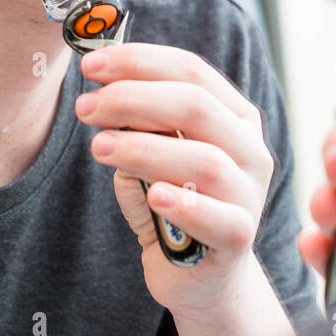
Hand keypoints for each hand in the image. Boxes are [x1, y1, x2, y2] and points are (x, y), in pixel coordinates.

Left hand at [74, 42, 275, 318]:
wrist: (198, 273)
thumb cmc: (173, 200)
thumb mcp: (154, 152)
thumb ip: (140, 122)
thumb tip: (100, 87)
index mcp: (234, 115)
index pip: (191, 71)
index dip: (138, 62)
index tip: (90, 64)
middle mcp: (250, 148)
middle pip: (196, 107)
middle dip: (133, 99)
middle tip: (85, 106)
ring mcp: (249, 194)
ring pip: (204, 161)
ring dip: (144, 149)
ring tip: (98, 148)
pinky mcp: (239, 238)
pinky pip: (218, 219)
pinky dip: (184, 204)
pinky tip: (153, 196)